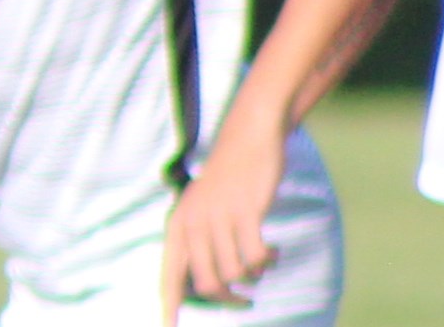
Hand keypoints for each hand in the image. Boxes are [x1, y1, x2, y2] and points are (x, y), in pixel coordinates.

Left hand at [161, 124, 285, 324]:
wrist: (248, 135)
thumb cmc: (226, 177)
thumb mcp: (199, 207)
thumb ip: (196, 241)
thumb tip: (203, 286)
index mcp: (178, 225)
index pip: (169, 277)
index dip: (169, 309)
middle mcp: (193, 223)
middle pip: (207, 285)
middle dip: (229, 300)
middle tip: (245, 300)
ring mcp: (219, 218)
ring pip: (234, 274)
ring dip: (253, 277)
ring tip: (263, 265)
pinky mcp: (246, 212)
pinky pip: (257, 257)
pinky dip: (267, 262)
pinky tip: (274, 253)